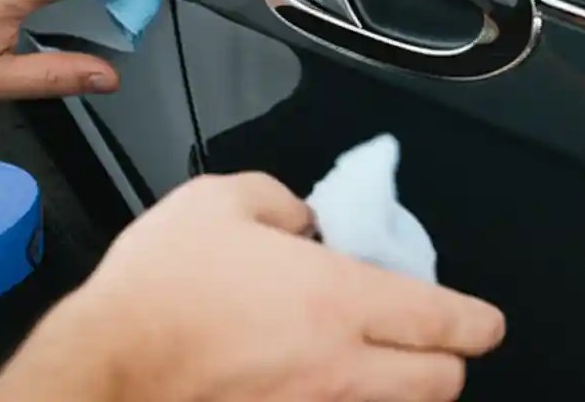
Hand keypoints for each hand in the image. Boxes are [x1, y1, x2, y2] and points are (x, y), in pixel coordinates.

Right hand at [0, 172, 505, 401]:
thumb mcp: (218, 202)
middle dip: (450, 365)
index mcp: (336, 300)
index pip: (442, 319)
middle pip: (439, 384)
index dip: (477, 322)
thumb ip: (279, 201)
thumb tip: (302, 222)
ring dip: (401, 391)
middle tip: (437, 346)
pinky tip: (322, 385)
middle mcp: (338, 367)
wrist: (100, 372)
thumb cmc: (155, 290)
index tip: (485, 323)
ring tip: (379, 366)